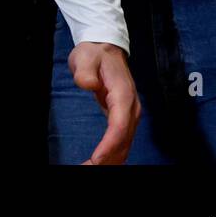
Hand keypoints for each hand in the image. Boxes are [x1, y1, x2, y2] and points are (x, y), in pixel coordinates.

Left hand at [67, 41, 139, 164]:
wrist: (105, 48)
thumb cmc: (94, 54)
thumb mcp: (85, 57)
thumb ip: (85, 71)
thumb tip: (87, 84)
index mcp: (123, 94)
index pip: (119, 125)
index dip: (109, 144)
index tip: (97, 158)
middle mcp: (131, 108)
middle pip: (124, 140)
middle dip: (108, 158)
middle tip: (88, 167)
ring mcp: (129, 114)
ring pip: (124, 144)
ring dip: (110, 159)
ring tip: (90, 167)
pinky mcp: (124, 118)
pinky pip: (121, 141)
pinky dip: (112, 154)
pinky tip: (101, 162)